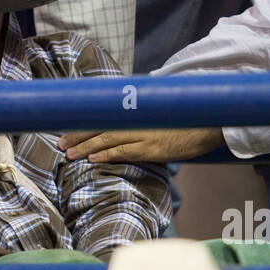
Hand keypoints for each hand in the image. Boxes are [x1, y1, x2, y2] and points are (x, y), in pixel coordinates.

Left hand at [58, 127, 223, 162]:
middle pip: (100, 126)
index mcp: (137, 110)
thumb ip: (141, 116)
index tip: (68, 129)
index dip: (85, 123)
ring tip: (69, 153)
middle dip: (78, 135)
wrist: (208, 124)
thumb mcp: (159, 113)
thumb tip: (124, 122)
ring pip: (107, 139)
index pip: (104, 116)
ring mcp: (143, 133)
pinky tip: (92, 159)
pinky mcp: (152, 147)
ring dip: (86, 146)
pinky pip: (124, 151)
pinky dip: (106, 155)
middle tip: (60, 143)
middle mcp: (137, 120)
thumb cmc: (185, 120)